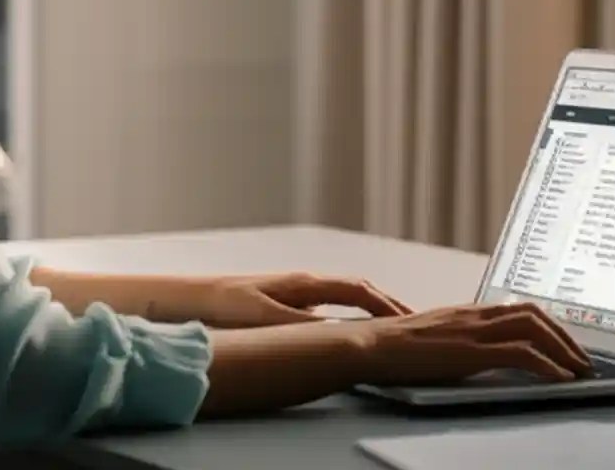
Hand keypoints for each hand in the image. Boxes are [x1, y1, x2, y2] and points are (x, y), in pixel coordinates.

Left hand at [201, 272, 414, 327]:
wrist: (199, 296)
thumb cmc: (228, 304)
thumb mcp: (264, 316)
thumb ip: (299, 323)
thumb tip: (335, 330)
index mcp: (306, 284)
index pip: (358, 291)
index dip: (385, 305)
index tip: (409, 320)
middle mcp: (307, 283)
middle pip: (359, 288)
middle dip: (388, 303)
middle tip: (416, 321)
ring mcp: (300, 290)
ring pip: (347, 294)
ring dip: (373, 306)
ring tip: (395, 323)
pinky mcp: (291, 300)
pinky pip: (334, 303)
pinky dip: (354, 311)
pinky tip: (355, 326)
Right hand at [353, 301, 593, 382]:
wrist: (368, 346)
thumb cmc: (390, 348)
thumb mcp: (429, 339)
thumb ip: (453, 341)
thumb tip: (469, 354)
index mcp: (464, 312)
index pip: (516, 308)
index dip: (546, 325)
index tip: (561, 344)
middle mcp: (473, 315)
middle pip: (533, 313)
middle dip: (564, 335)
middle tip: (581, 359)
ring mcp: (473, 331)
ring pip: (534, 327)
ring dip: (564, 348)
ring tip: (579, 370)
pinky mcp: (471, 351)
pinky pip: (521, 353)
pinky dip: (548, 365)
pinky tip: (560, 378)